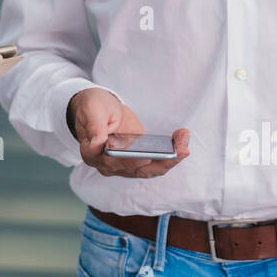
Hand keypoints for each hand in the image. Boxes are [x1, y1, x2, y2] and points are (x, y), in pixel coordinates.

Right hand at [67, 87, 189, 177]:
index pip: (111, 162)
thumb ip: (94, 126)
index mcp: (92, 154)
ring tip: (184, 140)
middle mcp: (108, 164)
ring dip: (171, 159)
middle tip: (180, 149)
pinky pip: (155, 162)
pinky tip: (181, 139)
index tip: (147, 158)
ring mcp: (124, 164)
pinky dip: (170, 154)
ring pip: (150, 169)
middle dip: (162, 162)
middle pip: (137, 169)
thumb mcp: (92, 110)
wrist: (99, 108)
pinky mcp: (137, 158)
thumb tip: (99, 143)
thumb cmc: (93, 107)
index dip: (129, 162)